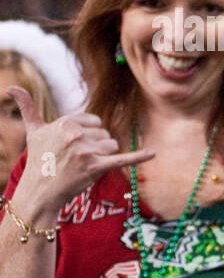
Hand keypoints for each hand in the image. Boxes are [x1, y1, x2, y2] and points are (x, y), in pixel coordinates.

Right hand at [7, 86, 153, 215]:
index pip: (94, 122)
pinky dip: (140, 156)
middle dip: (95, 146)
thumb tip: (11, 87)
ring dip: (104, 156)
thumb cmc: (39, 159)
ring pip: (112, 146)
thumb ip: (27, 107)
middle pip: (104, 134)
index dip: (88, 134)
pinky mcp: (97, 168)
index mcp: (65, 122)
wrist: (40, 190)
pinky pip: (123, 159)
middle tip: (76, 159)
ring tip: (84, 165)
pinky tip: (154, 152)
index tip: (73, 145)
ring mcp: (86, 152)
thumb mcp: (33, 131)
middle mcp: (76, 135)